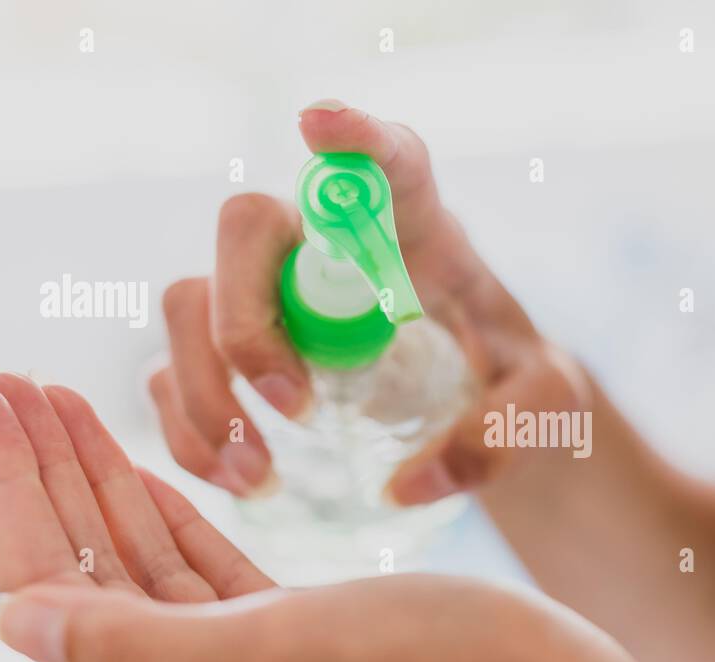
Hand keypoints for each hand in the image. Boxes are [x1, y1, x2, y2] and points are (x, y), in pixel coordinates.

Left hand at [0, 371, 714, 661]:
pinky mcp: (299, 661)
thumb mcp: (289, 656)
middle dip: (45, 473)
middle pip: (92, 578)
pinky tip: (142, 475)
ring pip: (147, 572)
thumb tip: (13, 618)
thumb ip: (141, 643)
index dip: (14, 487)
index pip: (59, 594)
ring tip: (56, 404)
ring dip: (103, 483)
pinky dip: (171, 521)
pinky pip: (207, 583)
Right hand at [150, 99, 590, 504]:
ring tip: (259, 475)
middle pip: (246, 228)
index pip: (391, 162)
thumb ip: (503, 431)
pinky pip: (172, 374)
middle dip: (247, 318)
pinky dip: (188, 433)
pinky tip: (238, 480)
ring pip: (186, 301)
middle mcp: (328, 247)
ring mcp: (270, 296)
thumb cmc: (511, 382)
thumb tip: (410, 485)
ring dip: (204, 391)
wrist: (477, 408)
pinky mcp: (235, 353)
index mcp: (419, 231)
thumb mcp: (542, 404)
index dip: (356, 136)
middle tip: (299, 407)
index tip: (317, 124)